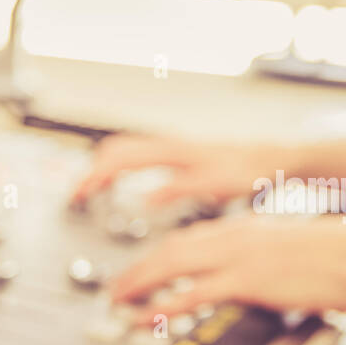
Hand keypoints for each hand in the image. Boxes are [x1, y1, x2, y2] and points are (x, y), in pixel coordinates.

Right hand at [71, 133, 268, 206]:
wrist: (268, 157)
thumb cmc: (246, 169)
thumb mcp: (215, 185)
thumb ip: (178, 190)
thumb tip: (144, 199)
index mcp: (171, 152)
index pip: (119, 157)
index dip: (94, 175)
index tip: (80, 194)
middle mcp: (166, 145)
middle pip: (114, 149)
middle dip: (90, 171)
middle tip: (77, 196)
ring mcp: (169, 147)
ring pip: (123, 150)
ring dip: (102, 168)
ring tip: (90, 192)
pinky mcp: (174, 154)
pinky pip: (135, 155)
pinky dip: (118, 168)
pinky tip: (119, 185)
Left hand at [110, 213, 345, 320]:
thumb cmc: (334, 257)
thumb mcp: (288, 251)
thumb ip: (263, 260)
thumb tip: (251, 278)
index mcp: (242, 228)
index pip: (188, 238)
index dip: (159, 253)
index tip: (143, 268)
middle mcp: (232, 236)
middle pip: (170, 249)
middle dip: (139, 268)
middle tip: (118, 288)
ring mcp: (236, 256)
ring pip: (173, 265)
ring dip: (142, 282)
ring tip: (121, 300)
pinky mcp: (245, 278)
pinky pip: (195, 293)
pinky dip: (167, 303)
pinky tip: (150, 314)